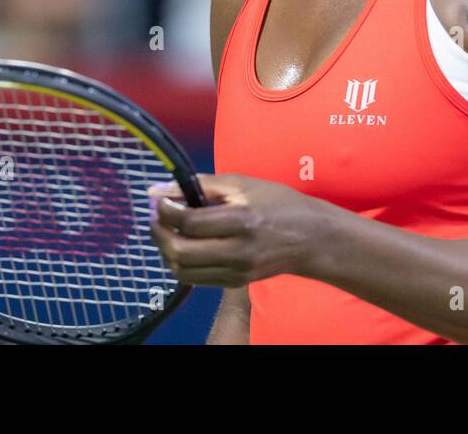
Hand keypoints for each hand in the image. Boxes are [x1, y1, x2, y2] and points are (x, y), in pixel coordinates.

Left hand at [148, 174, 334, 287]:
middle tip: (156, 217)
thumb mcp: (243, 184)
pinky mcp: (235, 283)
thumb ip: (201, 185)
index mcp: (242, 221)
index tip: (160, 200)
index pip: (189, 222)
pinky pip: (194, 278)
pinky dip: (180, 262)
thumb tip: (159, 188)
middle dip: (159, 233)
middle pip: (180, 251)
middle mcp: (238, 251)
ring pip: (182, 270)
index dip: (166, 211)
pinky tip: (183, 244)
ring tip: (167, 231)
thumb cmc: (279, 203)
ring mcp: (236, 272)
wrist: (311, 239)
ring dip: (166, 250)